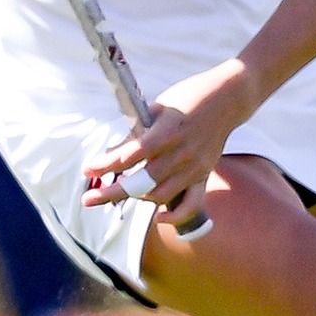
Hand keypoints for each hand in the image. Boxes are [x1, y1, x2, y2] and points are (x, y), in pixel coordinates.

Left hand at [81, 59, 257, 229]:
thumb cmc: (187, 98)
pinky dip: (174, 216)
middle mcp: (182, 153)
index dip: (107, 165)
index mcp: (168, 131)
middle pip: (142, 181)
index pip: (132, 155)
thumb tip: (112, 155)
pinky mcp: (204, 175)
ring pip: (160, 195)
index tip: (88, 170)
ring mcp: (195, 167)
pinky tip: (158, 216)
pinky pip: (191, 205)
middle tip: (89, 199)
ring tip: (118, 193)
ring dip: (136, 198)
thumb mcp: (157, 108)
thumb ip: (137, 133)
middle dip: (112, 192)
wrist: (226, 98)